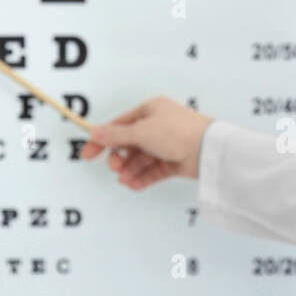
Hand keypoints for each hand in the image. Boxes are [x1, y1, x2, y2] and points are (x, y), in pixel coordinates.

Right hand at [79, 95, 213, 188]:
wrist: (207, 149)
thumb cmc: (178, 131)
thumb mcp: (140, 131)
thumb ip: (116, 135)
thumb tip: (95, 132)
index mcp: (151, 110)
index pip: (120, 125)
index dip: (103, 140)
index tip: (88, 154)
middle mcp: (159, 125)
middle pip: (130, 144)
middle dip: (120, 157)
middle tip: (115, 168)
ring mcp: (168, 144)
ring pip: (142, 159)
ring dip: (130, 170)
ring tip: (125, 180)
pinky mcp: (176, 161)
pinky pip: (154, 170)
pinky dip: (143, 177)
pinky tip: (133, 184)